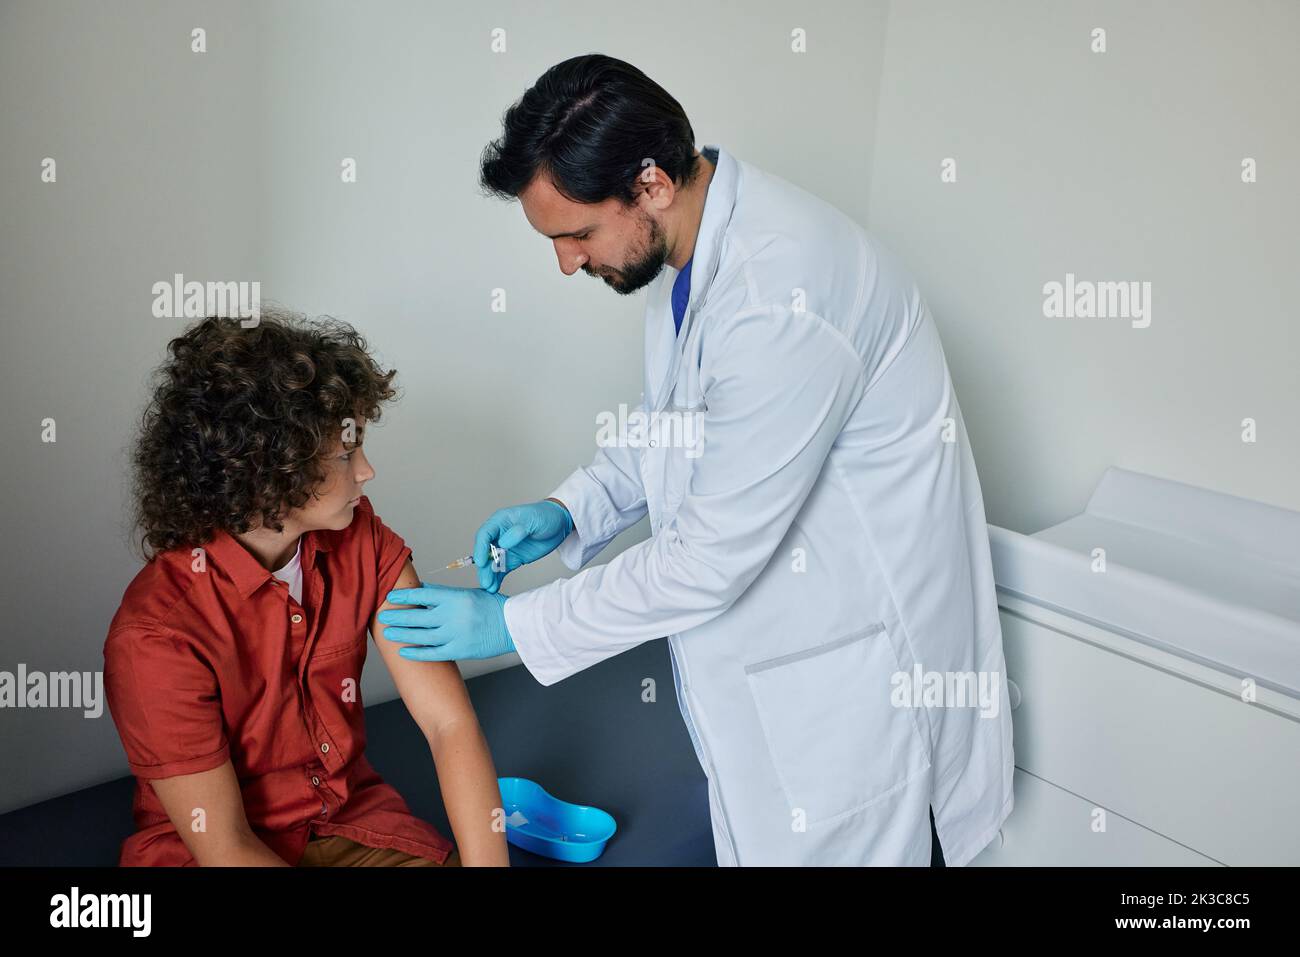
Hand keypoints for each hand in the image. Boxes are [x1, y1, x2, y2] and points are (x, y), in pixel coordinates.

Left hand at [378, 584, 512, 660]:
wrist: (513, 626)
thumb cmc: (492, 607)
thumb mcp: (468, 593)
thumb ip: (444, 594)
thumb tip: (421, 590)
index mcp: (454, 598)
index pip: (421, 595)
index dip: (403, 597)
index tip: (390, 597)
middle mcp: (452, 616)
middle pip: (416, 616)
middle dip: (397, 617)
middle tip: (382, 616)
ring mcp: (454, 635)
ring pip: (421, 635)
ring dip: (402, 634)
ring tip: (388, 633)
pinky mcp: (458, 650)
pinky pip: (432, 653)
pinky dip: (416, 652)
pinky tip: (404, 651)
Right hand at [472, 499, 573, 592]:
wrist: (559, 523)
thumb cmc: (544, 516)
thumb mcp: (532, 520)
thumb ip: (517, 531)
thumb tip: (502, 543)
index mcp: (500, 521)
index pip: (484, 535)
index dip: (480, 549)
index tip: (481, 562)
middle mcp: (499, 535)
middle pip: (485, 552)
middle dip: (484, 567)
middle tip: (486, 581)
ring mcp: (505, 548)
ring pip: (492, 563)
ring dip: (490, 575)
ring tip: (490, 588)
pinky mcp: (513, 558)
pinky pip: (502, 569)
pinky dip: (498, 578)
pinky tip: (495, 587)